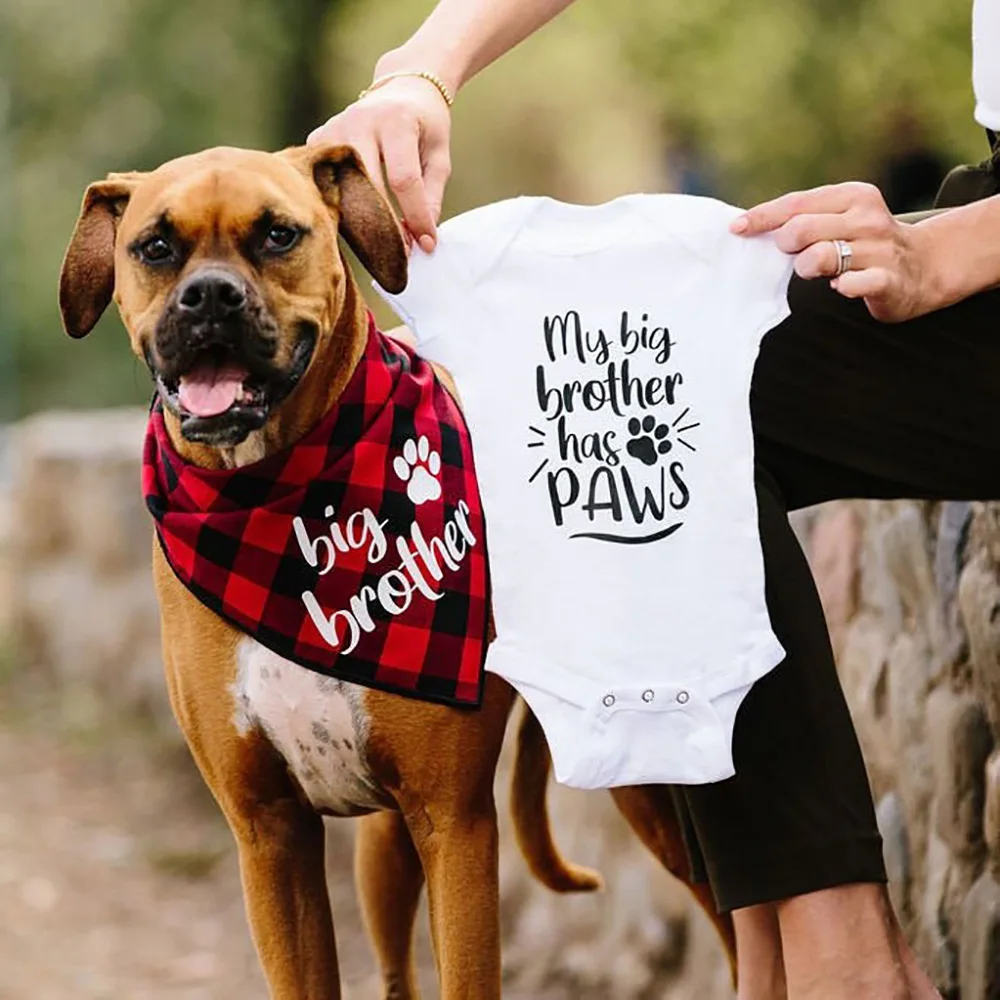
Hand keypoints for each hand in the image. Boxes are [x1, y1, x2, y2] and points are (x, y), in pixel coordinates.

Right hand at [308, 76, 452, 251]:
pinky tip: (352, 222)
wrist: (402, 88)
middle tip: (398, 256)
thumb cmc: (425, 126)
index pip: (403, 180)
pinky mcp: (318, 139)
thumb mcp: (438, 157)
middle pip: (367, 187)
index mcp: (396, 121)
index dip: (414, 217)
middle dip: (384, 227)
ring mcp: (334, 129)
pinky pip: (324, 182)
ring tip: (376, 246)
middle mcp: (360, 121)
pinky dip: (340, 206)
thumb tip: (421, 241)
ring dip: (359, 222)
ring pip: (342, 189)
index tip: (424, 245)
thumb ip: (430, 198)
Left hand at [731, 182, 940, 322]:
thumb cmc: (865, 244)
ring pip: (819, 257)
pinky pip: (850, 285)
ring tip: (818, 271)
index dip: (763, 217)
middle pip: (801, 229)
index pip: (797, 203)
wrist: (923, 267)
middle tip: (793, 255)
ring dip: (807, 268)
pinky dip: (840, 288)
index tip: (736, 229)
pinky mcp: (888, 279)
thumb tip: (750, 225)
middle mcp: (867, 218)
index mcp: (853, 197)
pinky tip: (843, 286)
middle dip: (786, 245)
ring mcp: (879, 248)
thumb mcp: (840, 219)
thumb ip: (804, 218)